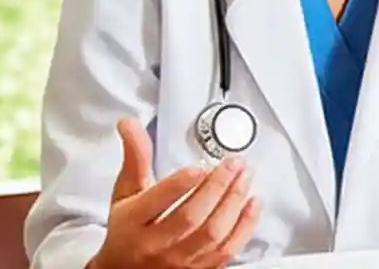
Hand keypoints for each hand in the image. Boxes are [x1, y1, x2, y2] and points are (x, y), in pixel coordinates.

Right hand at [88, 117, 259, 268]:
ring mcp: (178, 261)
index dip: (180, 184)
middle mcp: (155, 245)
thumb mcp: (125, 192)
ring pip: (212, 234)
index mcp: (132, 222)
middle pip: (190, 217)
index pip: (157, 202)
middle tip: (234, 163)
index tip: (200, 165)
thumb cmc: (127, 229)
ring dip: (234, 202)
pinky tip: (253, 204)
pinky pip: (226, 251)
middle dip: (217, 186)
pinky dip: (244, 226)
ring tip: (245, 176)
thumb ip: (136, 157)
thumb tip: (130, 123)